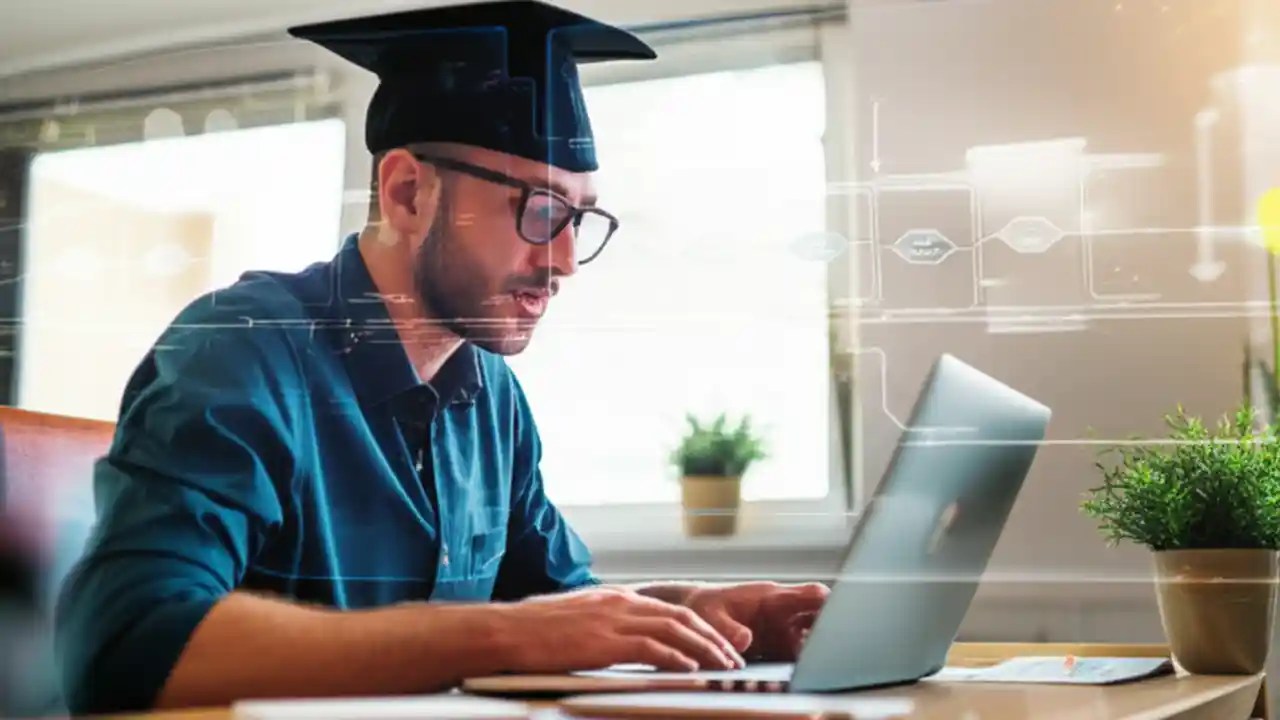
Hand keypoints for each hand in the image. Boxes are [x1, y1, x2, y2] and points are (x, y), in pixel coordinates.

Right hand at [493, 587, 746, 672]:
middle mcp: (621, 602)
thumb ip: (603, 626)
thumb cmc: (532, 630)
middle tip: (732, 658)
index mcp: (615, 597)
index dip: (699, 628)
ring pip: (675, 630)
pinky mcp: (605, 640)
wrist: (506, 631)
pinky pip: (652, 648)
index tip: (717, 645)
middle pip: (681, 616)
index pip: (670, 610)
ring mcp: (614, 619)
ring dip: (704, 649)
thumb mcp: (576, 620)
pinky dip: (676, 658)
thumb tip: (619, 641)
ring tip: (722, 666)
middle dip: (712, 638)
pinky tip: (691, 669)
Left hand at [683, 581, 828, 661]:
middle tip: (842, 646)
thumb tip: (746, 640)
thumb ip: (728, 628)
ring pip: (816, 633)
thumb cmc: (705, 608)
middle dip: (835, 626)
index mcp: (772, 597)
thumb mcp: (711, 617)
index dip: (830, 604)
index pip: (811, 594)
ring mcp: (785, 627)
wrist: (697, 611)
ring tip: (830, 662)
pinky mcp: (780, 644)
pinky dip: (810, 659)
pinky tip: (812, 671)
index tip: (843, 616)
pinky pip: (802, 650)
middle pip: (821, 614)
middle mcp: (785, 611)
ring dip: (823, 645)